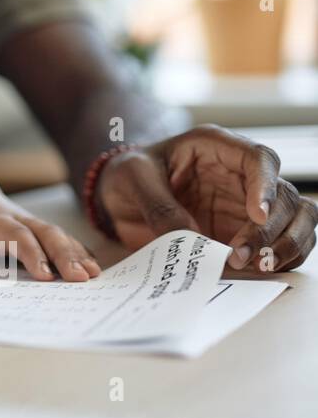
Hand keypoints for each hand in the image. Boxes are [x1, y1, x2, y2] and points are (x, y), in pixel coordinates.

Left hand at [0, 158, 101, 281]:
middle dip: (64, 255)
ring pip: (56, 234)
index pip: (13, 234)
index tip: (45, 276)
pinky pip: (60, 237)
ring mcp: (29, 221)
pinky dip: (77, 251)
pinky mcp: (37, 228)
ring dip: (75, 254)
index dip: (30, 253)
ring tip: (93, 275)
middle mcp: (15, 217)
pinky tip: (93, 266)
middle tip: (81, 278)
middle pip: (44, 232)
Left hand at [95, 124, 316, 271]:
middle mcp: (241, 174)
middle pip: (287, 195)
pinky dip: (281, 258)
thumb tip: (191, 237)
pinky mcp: (247, 231)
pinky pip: (283, 243)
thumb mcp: (133, 179)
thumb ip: (159, 205)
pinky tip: (257, 269)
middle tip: (242, 254)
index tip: (258, 215)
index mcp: (216, 147)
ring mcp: (248, 204)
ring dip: (288, 244)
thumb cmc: (126, 174)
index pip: (260, 158)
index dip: (267, 186)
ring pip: (299, 219)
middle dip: (273, 228)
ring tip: (256, 265)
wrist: (118, 195)